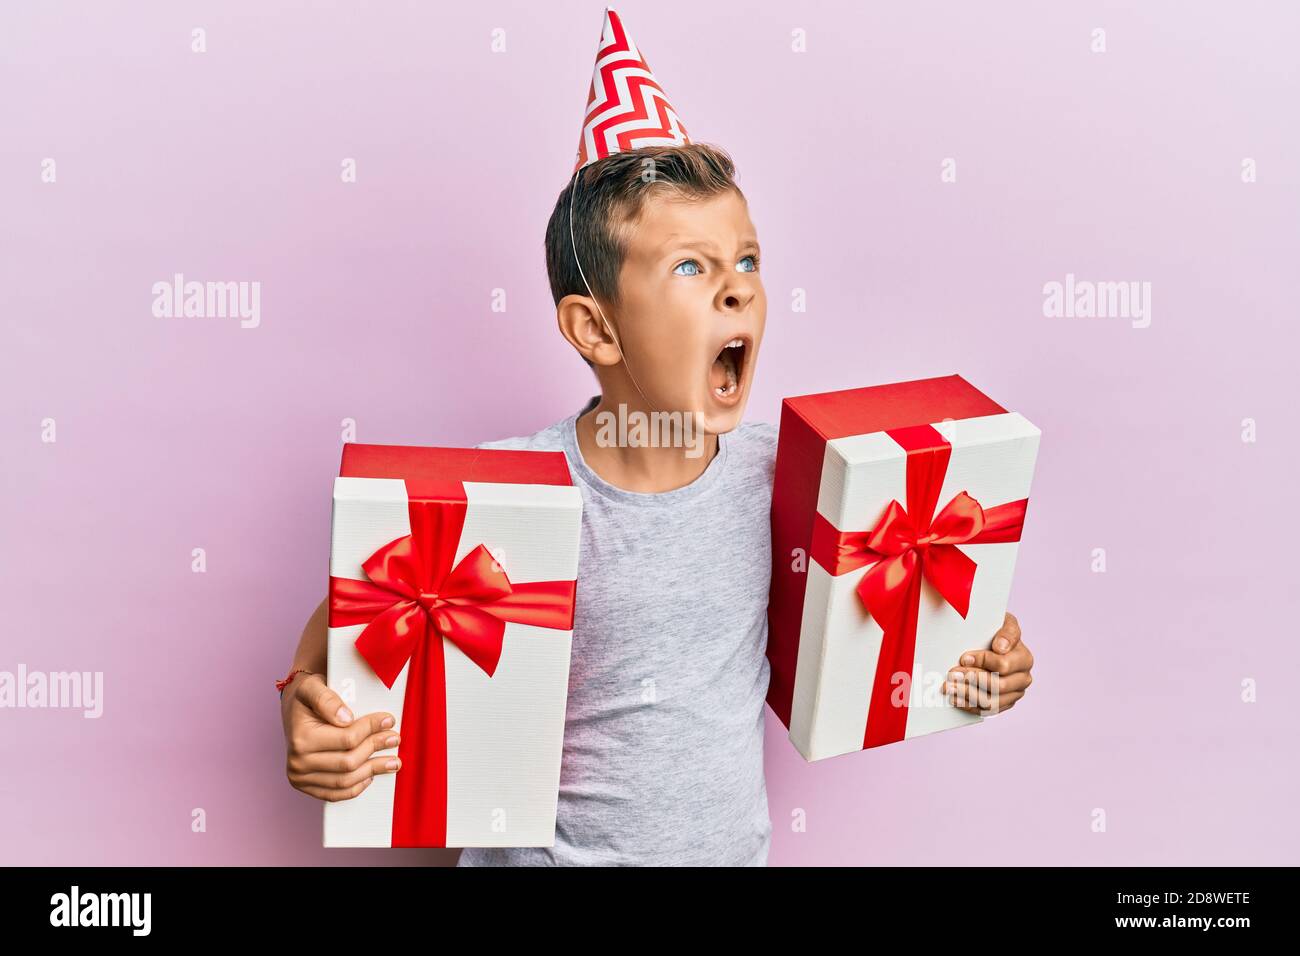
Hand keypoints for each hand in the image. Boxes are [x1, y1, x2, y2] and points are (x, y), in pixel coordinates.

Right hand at [282, 672, 401, 801]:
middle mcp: (298, 762)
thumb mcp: (312, 687)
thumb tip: (347, 718)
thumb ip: (327, 699)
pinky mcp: (305, 787)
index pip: (347, 739)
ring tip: (392, 761)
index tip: (389, 720)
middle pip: (349, 762)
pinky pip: (335, 794)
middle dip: (376, 748)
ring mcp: (300, 777)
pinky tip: (371, 775)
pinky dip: (356, 787)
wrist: (293, 708)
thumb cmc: (306, 696)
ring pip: (345, 781)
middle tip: (395, 738)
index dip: (372, 729)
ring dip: (373, 771)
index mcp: (301, 738)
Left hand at [944, 611, 1033, 715]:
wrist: (989, 641)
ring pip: (992, 701)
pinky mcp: (1003, 704)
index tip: (964, 658)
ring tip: (949, 687)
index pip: (1004, 665)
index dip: (982, 662)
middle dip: (972, 679)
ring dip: (967, 694)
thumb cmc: (995, 630)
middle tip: (951, 674)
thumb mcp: (1003, 622)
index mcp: (1024, 658)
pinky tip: (954, 698)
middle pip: (998, 685)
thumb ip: (1007, 631)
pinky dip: (969, 705)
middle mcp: (1023, 678)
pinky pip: (987, 710)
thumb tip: (1001, 647)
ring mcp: (1014, 693)